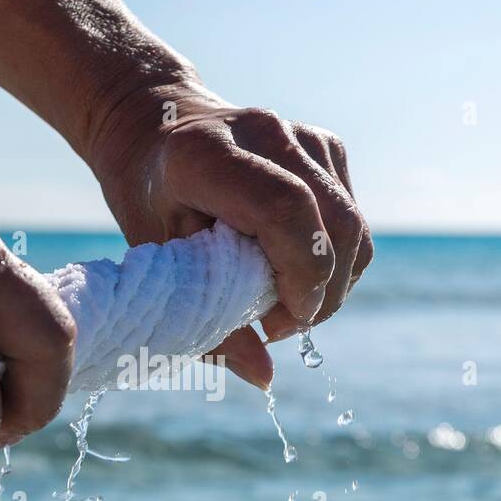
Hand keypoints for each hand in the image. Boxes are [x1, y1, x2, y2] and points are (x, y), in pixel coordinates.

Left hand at [87, 80, 373, 388]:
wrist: (153, 122)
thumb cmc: (146, 196)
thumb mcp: (158, 259)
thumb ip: (208, 320)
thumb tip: (265, 378)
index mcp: (209, 156)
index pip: (287, 211)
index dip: (300, 275)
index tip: (280, 321)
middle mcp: (265, 133)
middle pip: (334, 223)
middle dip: (321, 293)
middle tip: (279, 326)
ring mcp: (303, 134)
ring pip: (353, 224)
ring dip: (333, 282)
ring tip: (286, 305)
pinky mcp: (325, 145)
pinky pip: (352, 216)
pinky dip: (336, 258)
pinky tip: (296, 274)